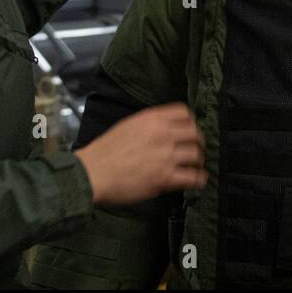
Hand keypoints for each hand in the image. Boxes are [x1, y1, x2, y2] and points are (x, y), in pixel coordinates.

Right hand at [75, 103, 207, 205]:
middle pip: (194, 133)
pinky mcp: (165, 177)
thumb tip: (162, 129)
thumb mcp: (127, 126)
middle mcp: (163, 134)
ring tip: (198, 165)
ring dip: (199, 160)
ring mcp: (166, 156)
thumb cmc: (104, 152)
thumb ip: (148, 125)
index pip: (184, 112)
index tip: (191, 128)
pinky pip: (192, 177)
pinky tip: (199, 180)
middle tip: (197, 147)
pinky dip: (199, 179)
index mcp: (152, 119)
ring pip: (196, 154)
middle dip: (198, 141)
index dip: (191, 121)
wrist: (92, 172)